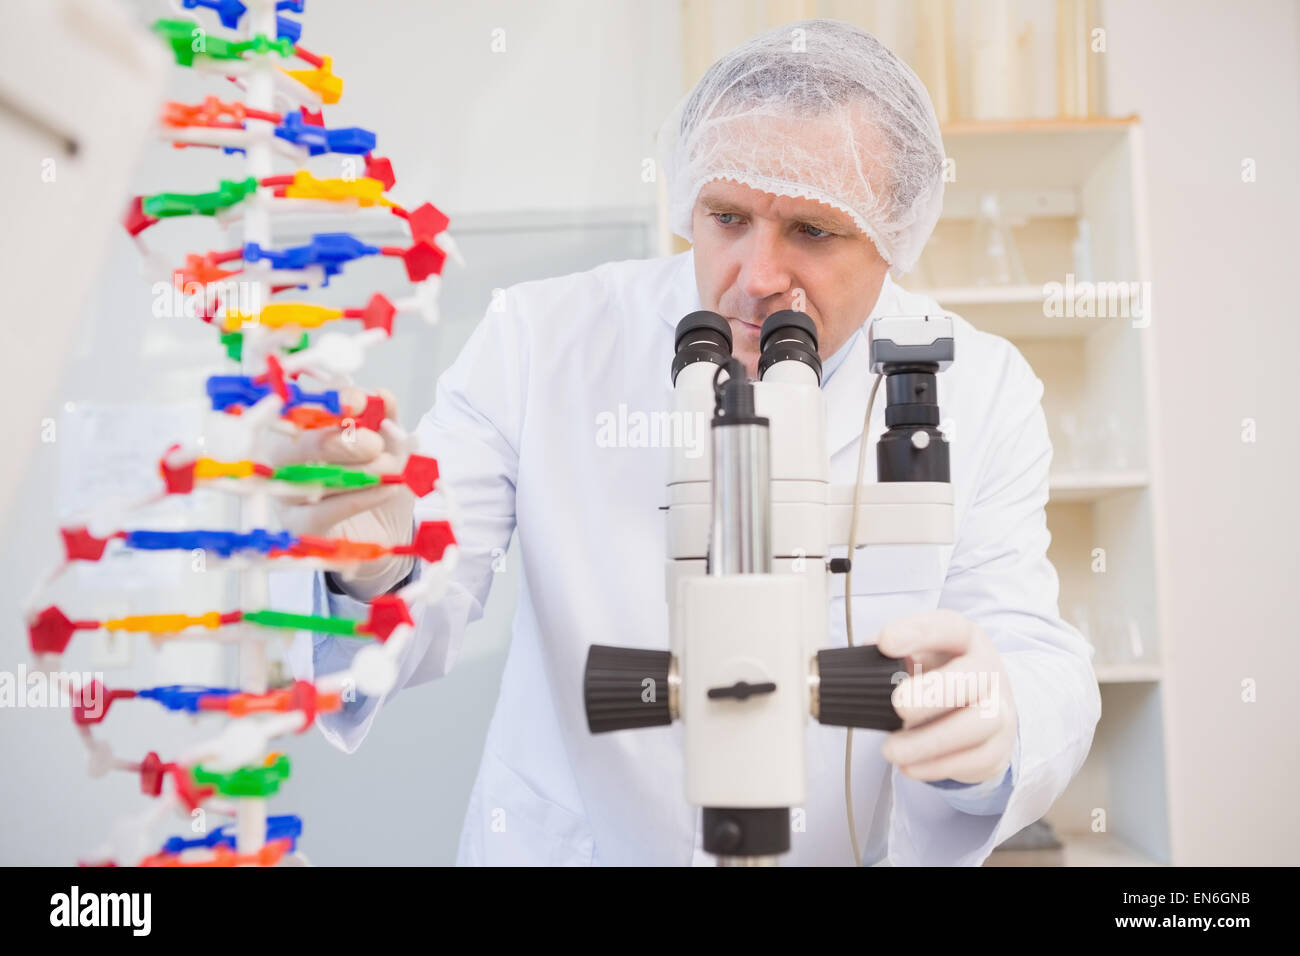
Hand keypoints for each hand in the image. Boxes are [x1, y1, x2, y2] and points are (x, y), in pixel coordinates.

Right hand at [266, 386, 414, 599]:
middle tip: (373, 445)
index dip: (332, 403)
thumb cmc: (380, 482)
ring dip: (357, 473)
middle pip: (294, 446)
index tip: (361, 403)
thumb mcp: (391, 447)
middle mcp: (288, 461)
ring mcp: (288, 495)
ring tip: (390, 470)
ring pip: (308, 480)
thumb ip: (385, 421)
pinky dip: (356, 499)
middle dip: (337, 441)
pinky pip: (320, 513)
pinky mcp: (299, 527)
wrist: (388, 529)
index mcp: (306, 432)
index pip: (307, 410)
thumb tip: (381, 396)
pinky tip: (385, 490)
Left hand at [875, 609, 1016, 785]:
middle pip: (974, 677)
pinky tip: (909, 766)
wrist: (980, 710)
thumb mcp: (921, 655)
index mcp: (966, 639)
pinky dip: (939, 765)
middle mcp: (989, 671)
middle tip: (899, 705)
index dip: (918, 633)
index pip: (949, 627)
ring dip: (931, 740)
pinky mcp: (998, 748)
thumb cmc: (942, 677)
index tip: (885, 643)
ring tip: (891, 750)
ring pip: (979, 723)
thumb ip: (894, 653)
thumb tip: (867, 651)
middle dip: (935, 691)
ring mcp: (1000, 710)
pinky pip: (976, 759)